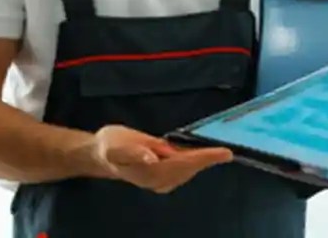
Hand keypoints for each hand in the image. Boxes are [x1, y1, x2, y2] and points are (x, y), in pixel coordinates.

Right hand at [92, 125, 233, 193]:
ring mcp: (160, 182)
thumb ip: (134, 151)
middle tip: (227, 153)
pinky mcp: (161, 178)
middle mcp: (158, 181)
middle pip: (189, 170)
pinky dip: (194, 164)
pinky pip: (183, 171)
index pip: (183, 163)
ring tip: (218, 154)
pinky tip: (200, 157)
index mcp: (150, 172)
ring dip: (202, 163)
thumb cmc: (109, 146)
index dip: (204, 158)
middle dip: (207, 161)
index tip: (223, 153)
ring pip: (187, 172)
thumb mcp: (116, 144)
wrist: (100, 155)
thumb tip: (151, 157)